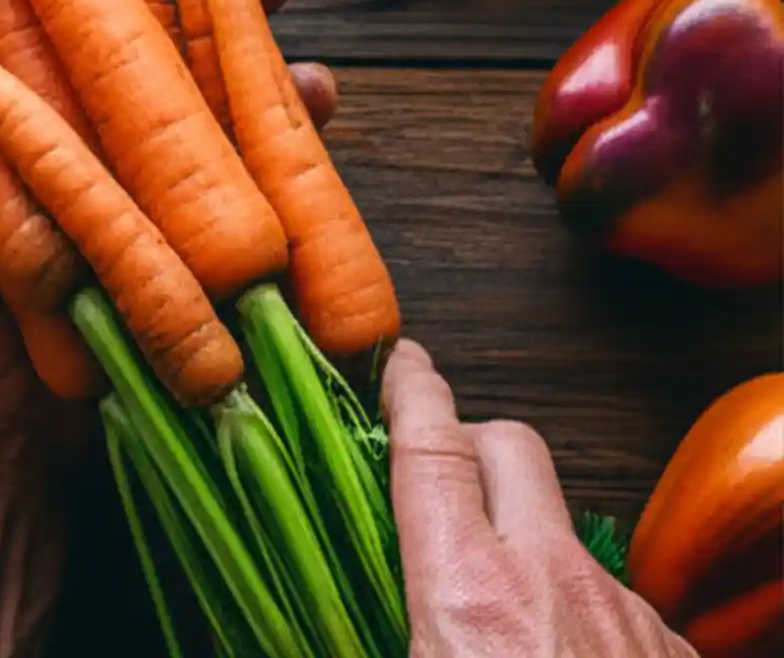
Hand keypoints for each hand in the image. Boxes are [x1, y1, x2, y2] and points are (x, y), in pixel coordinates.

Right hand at [382, 340, 696, 656]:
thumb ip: (385, 620)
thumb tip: (331, 627)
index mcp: (471, 594)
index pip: (434, 453)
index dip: (413, 394)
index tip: (401, 366)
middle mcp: (552, 581)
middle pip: (511, 446)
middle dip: (470, 439)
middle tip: (437, 472)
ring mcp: (620, 607)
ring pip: (560, 528)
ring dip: (520, 536)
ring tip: (492, 599)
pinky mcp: (665, 642)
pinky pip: (607, 592)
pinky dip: (570, 603)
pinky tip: (551, 651)